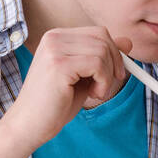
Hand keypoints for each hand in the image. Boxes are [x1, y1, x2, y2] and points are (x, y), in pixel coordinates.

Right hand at [2, 26, 133, 149]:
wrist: (30, 125)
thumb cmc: (55, 104)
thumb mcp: (85, 77)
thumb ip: (103, 58)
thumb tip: (127, 42)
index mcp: (57, 37)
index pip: (99, 32)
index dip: (114, 53)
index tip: (115, 74)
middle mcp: (54, 38)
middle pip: (103, 37)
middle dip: (115, 63)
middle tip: (106, 85)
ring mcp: (55, 49)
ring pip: (103, 51)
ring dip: (108, 76)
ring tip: (95, 92)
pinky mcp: (59, 64)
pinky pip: (97, 64)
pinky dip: (103, 82)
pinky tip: (92, 94)